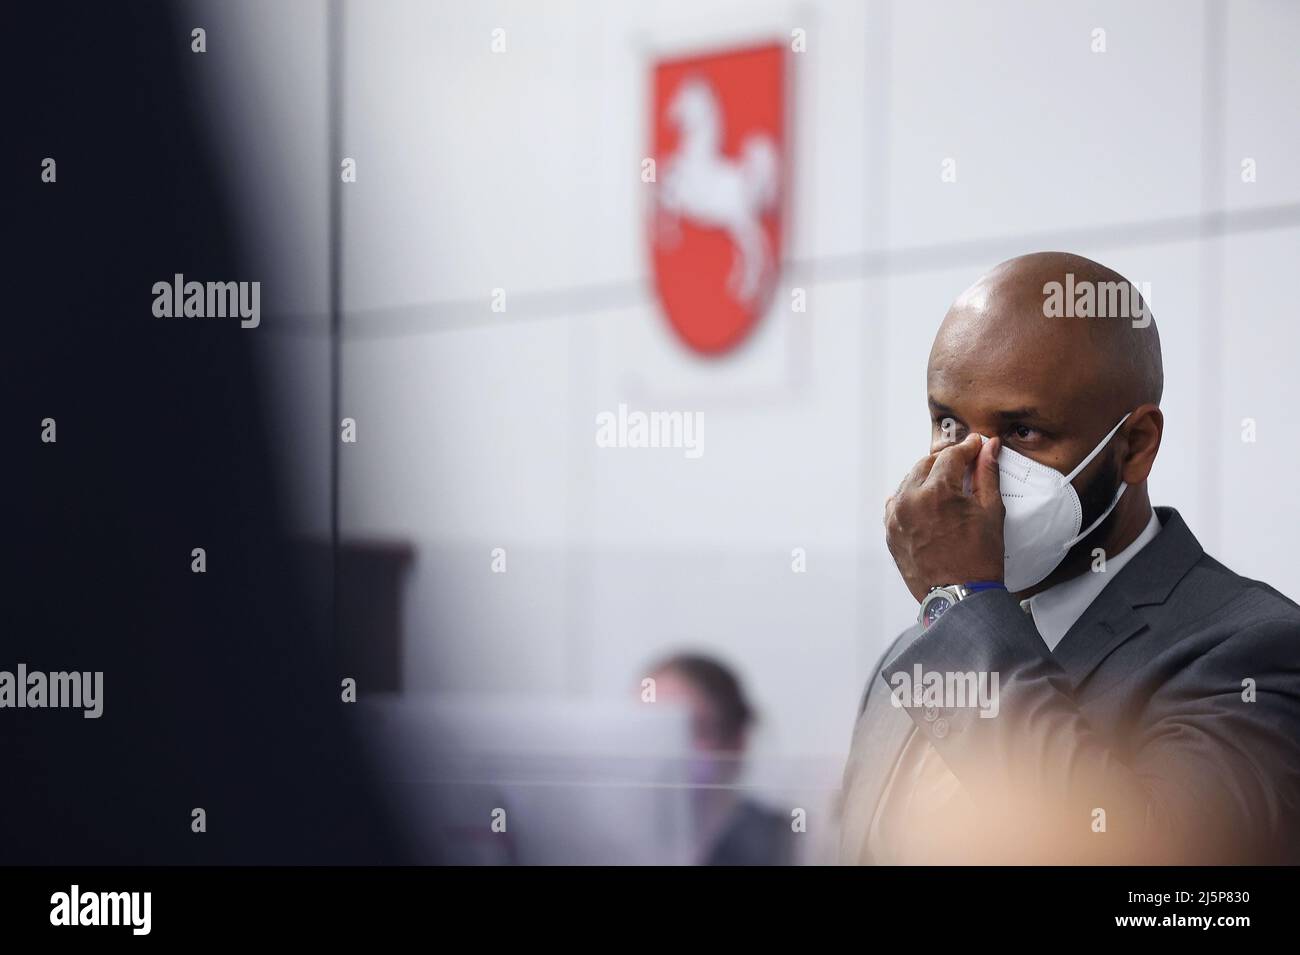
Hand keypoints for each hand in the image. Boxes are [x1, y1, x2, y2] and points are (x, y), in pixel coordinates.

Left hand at [885, 433, 1005, 601]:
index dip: (967, 448)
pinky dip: (912, 496)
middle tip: (965, 461)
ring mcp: (895, 517)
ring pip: (910, 481)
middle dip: (947, 460)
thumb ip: (987, 474)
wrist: (959, 597)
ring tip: (948, 482)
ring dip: (928, 476)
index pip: (951, 456)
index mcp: (935, 494)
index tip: (977, 445)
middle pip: (926, 463)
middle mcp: (909, 501)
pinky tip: (927, 499)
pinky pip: (897, 502)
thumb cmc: (979, 560)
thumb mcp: (991, 512)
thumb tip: (989, 448)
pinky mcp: (890, 531)